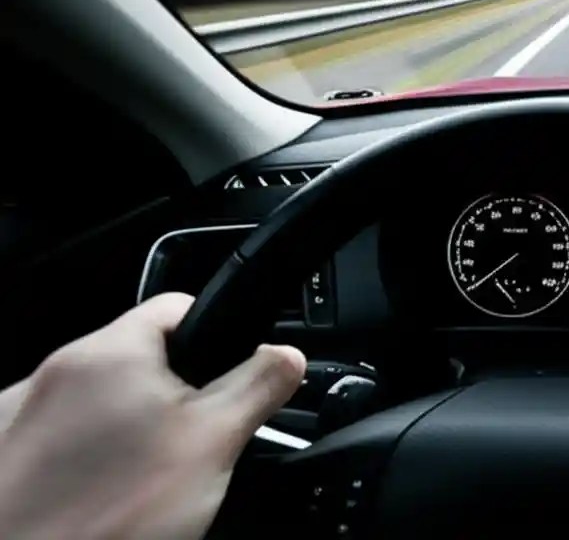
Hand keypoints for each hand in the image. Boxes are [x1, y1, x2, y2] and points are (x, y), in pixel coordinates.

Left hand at [0, 293, 304, 539]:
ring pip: (100, 402)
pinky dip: (86, 456)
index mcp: (108, 352)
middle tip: (191, 444)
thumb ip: (257, 387)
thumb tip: (287, 355)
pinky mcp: (8, 454)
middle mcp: (55, 371)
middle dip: (173, 396)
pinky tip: (102, 490)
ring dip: (127, 426)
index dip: (218, 336)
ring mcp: (21, 413)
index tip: (231, 375)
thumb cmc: (113, 514)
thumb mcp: (214, 442)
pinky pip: (61, 436)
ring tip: (144, 476)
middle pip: (139, 361)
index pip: (178, 307)